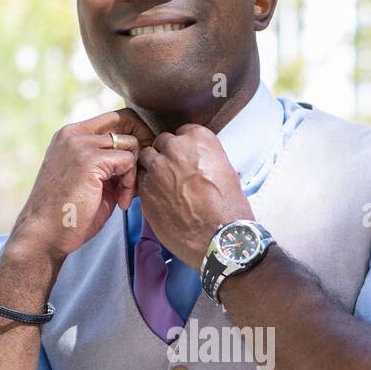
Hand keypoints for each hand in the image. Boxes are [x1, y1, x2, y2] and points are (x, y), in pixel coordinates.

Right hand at [10, 108, 154, 261]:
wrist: (45, 234)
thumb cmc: (68, 214)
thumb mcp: (89, 179)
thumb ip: (108, 163)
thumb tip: (138, 155)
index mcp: (70, 136)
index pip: (114, 117)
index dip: (134, 135)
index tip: (136, 163)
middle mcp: (73, 134)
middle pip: (126, 120)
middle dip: (141, 147)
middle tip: (137, 175)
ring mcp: (80, 145)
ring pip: (130, 143)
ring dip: (134, 172)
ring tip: (123, 196)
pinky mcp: (89, 160)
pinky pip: (128, 161)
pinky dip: (130, 183)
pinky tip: (121, 202)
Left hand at [136, 124, 254, 268]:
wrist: (218, 237)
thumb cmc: (229, 208)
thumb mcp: (226, 172)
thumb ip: (207, 159)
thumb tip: (201, 162)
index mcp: (199, 139)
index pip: (182, 132)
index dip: (184, 147)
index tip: (187, 158)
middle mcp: (175, 148)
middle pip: (162, 142)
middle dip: (167, 155)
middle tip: (175, 173)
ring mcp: (157, 168)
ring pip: (147, 158)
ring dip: (153, 168)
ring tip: (165, 185)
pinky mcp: (146, 190)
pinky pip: (142, 181)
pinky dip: (148, 187)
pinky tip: (162, 200)